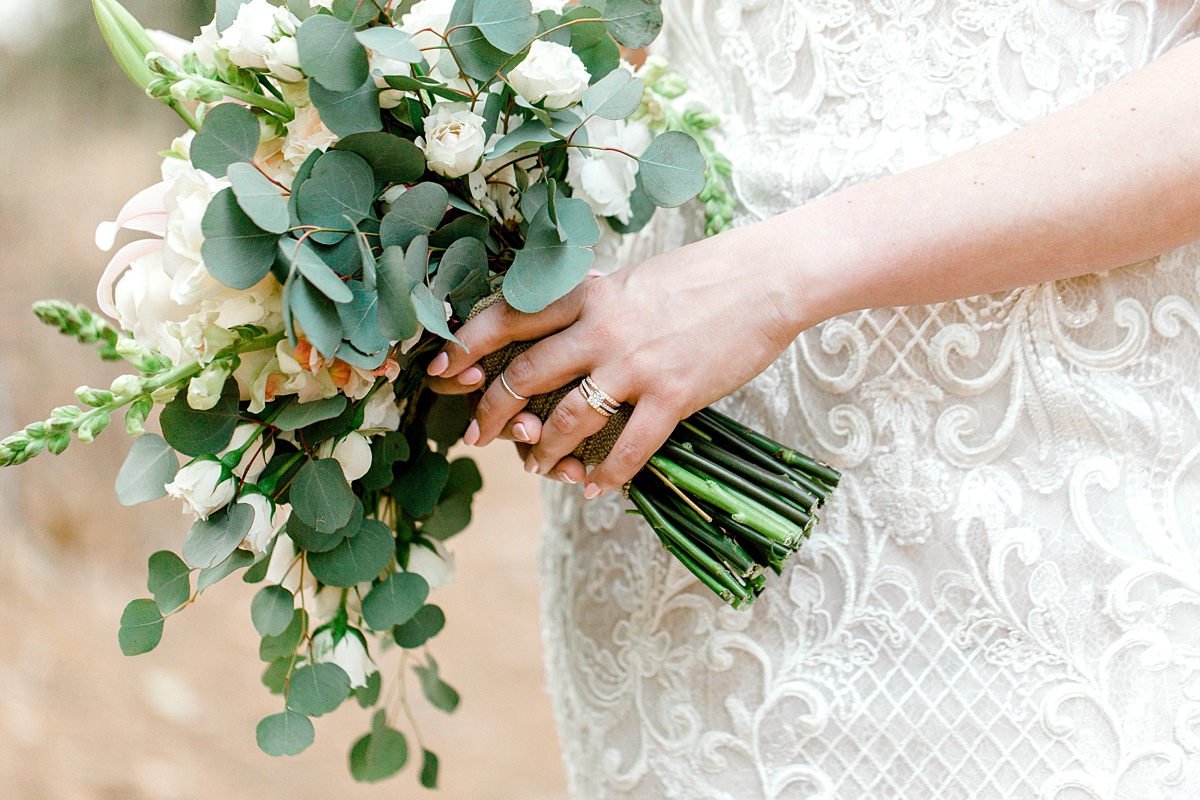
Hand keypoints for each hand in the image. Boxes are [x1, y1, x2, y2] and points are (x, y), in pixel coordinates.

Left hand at [425, 222, 810, 496]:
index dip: (465, 347)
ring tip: (536, 468)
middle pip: (524, 377)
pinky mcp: (673, 396)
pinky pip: (628, 448)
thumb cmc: (701, 276)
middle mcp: (601, 329)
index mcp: (587, 294)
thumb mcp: (633, 279)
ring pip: (567, 420)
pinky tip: (595, 488)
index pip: (507, 318)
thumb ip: (593, 306)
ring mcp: (635, 365)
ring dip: (544, 451)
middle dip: (493, 413)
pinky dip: (606, 474)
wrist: (767, 278)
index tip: (441, 373)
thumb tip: (558, 333)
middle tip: (478, 437)